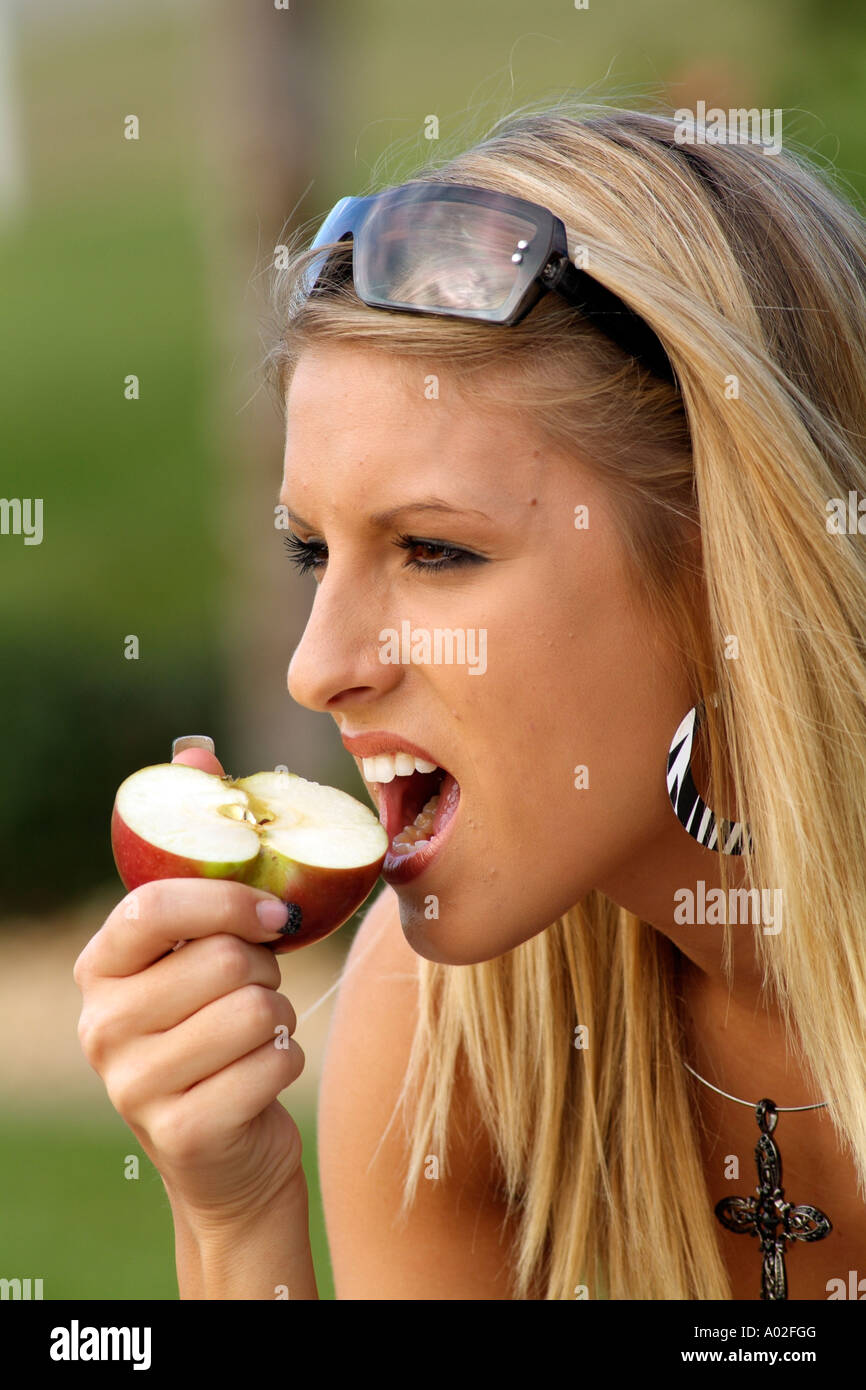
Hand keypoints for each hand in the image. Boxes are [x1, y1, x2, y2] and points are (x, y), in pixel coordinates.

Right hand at [74, 742, 306, 1226]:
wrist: (227, 1147)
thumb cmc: (219, 1020)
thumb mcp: (201, 938)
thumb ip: (196, 845)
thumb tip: (194, 750)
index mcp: (99, 965)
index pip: (155, 907)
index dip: (224, 901)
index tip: (270, 912)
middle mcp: (101, 1024)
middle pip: (223, 961)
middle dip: (263, 970)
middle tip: (253, 988)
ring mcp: (132, 1085)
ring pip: (254, 1011)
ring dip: (278, 1017)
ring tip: (254, 1032)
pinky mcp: (181, 1132)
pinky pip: (273, 1064)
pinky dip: (287, 1062)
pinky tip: (260, 1076)